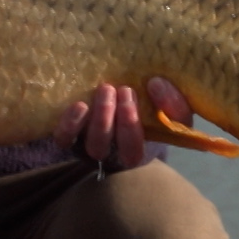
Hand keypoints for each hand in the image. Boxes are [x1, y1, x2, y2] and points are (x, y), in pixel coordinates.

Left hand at [52, 77, 189, 169]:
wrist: (120, 106)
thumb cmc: (149, 111)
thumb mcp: (170, 111)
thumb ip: (174, 103)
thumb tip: (156, 84)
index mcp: (137, 152)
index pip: (134, 152)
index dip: (133, 126)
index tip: (135, 93)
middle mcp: (111, 154)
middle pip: (110, 150)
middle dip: (119, 121)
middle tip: (124, 90)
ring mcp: (87, 145)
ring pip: (91, 145)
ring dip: (100, 117)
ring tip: (106, 89)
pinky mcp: (69, 137)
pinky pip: (64, 138)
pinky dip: (70, 124)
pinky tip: (80, 105)